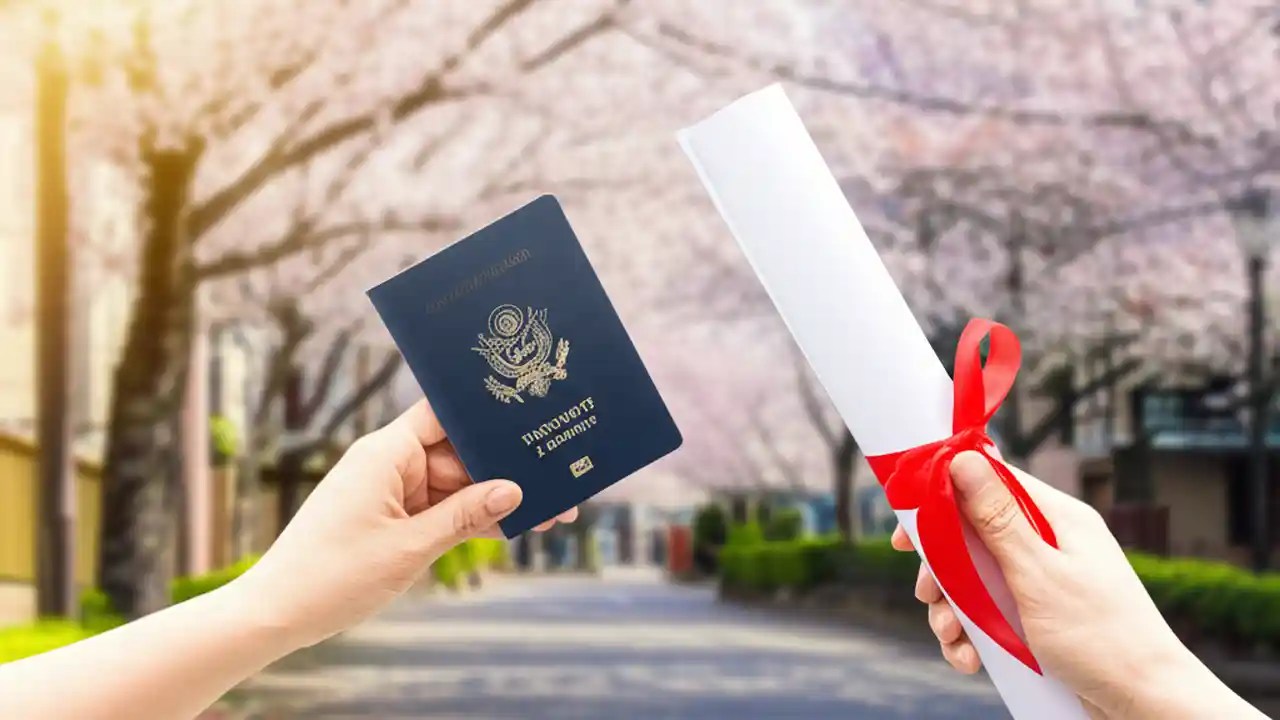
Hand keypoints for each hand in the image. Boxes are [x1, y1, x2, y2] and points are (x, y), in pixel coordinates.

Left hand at [233, 400, 576, 648]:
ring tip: (551, 509)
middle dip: (506, 468)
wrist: (276, 615)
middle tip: (559, 474)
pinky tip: (516, 526)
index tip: (528, 411)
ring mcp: (391, 491)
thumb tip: (513, 490)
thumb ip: (466, 515)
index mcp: (386, 452)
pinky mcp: (392, 517)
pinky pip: (441, 510)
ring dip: (495, 499)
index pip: (444, 414)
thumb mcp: (410, 547)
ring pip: (457, 485)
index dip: (485, 412)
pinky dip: (471, 520)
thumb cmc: (332, 575)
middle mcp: (390, 463)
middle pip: (460, 452)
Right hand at [893, 451, 1260, 718]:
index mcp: (1056, 518)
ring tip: (952, 640)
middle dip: (943, 571)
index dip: (943, 497)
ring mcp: (1043, 581)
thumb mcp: (1038, 575)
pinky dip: (973, 636)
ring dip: (954, 610)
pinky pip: (990, 614)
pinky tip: (969, 661)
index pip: (990, 482)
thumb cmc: (1103, 638)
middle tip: (929, 597)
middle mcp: (1049, 543)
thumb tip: (963, 458)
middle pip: (972, 536)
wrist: (1147, 704)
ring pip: (975, 579)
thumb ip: (997, 519)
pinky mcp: (1039, 616)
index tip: (908, 529)